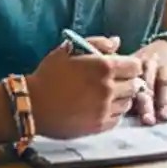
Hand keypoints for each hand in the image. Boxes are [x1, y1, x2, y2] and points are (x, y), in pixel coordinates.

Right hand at [25, 40, 142, 137]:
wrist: (31, 105)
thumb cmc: (48, 75)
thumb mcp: (68, 51)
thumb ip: (97, 43)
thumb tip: (117, 42)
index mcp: (103, 67)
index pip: (136, 66)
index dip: (130, 66)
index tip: (122, 68)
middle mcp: (108, 88)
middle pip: (134, 85)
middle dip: (127, 81)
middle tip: (115, 82)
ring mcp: (104, 109)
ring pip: (128, 103)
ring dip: (122, 98)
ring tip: (107, 96)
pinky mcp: (99, 126)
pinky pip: (118, 118)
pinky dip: (114, 113)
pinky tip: (101, 108)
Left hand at [131, 39, 166, 123]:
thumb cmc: (144, 66)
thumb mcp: (132, 66)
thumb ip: (123, 81)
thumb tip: (113, 105)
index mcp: (136, 65)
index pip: (133, 81)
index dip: (132, 96)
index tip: (128, 110)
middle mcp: (152, 65)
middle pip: (150, 85)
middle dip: (149, 104)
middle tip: (148, 120)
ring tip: (166, 117)